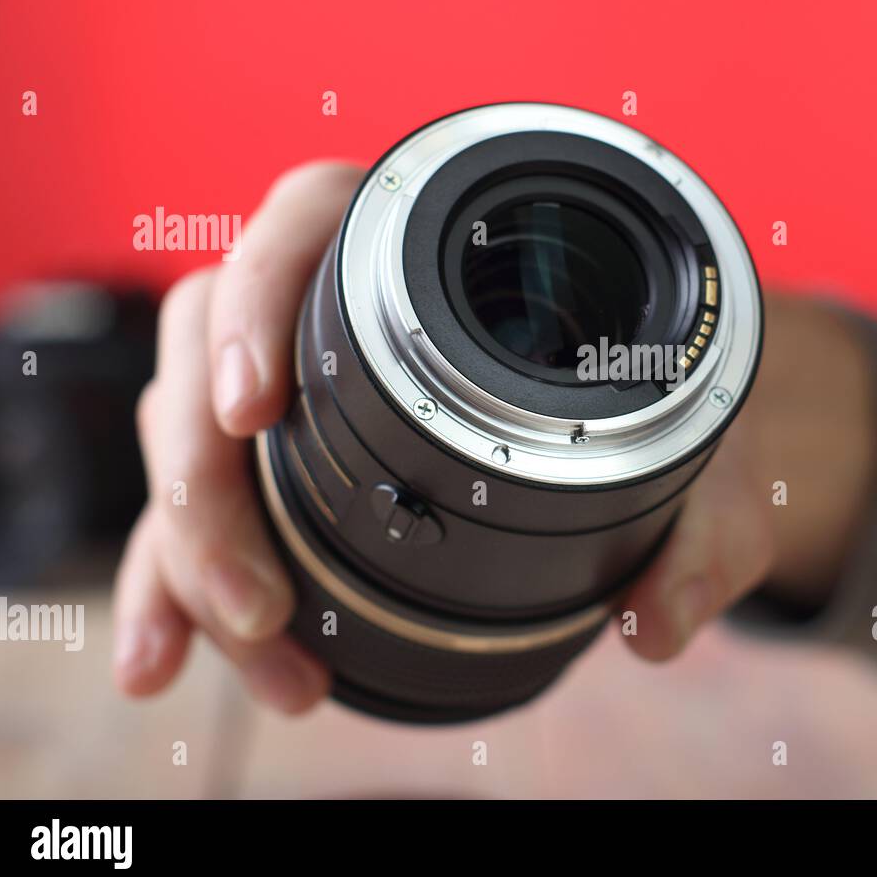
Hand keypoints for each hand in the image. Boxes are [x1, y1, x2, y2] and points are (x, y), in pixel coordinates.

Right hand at [115, 160, 876, 708]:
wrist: (650, 436)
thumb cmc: (667, 414)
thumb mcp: (702, 463)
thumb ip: (704, 534)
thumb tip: (656, 625)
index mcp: (427, 249)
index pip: (306, 219)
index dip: (259, 300)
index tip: (253, 409)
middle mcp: (337, 305)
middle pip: (209, 347)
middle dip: (207, 485)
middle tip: (256, 601)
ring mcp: (295, 384)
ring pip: (186, 435)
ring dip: (185, 550)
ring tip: (234, 648)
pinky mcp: (277, 462)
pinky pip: (196, 505)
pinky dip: (173, 584)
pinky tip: (173, 657)